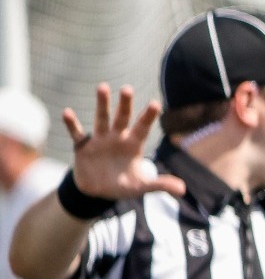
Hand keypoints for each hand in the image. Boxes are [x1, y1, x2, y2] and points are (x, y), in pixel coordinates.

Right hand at [61, 84, 184, 203]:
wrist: (98, 192)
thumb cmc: (123, 185)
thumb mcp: (142, 186)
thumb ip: (160, 184)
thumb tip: (183, 190)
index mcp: (133, 144)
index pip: (143, 128)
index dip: (148, 116)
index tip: (155, 103)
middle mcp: (117, 137)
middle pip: (123, 118)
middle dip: (125, 104)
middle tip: (127, 89)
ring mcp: (100, 140)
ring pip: (101, 119)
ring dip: (102, 104)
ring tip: (103, 87)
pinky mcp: (83, 147)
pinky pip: (77, 133)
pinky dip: (72, 124)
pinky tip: (67, 112)